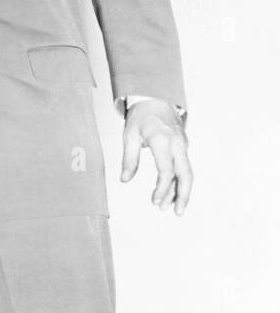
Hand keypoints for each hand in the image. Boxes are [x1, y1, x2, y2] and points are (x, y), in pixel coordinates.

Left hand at [120, 98, 192, 214]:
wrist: (155, 99)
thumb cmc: (141, 117)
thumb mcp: (129, 136)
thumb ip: (129, 159)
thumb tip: (125, 180)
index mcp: (162, 140)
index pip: (166, 170)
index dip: (162, 189)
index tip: (155, 201)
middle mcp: (177, 144)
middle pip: (186, 174)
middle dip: (182, 195)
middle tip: (177, 213)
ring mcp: (183, 145)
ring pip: (188, 172)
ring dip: (182, 191)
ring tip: (174, 208)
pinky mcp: (184, 147)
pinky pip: (185, 167)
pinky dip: (181, 182)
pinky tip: (173, 193)